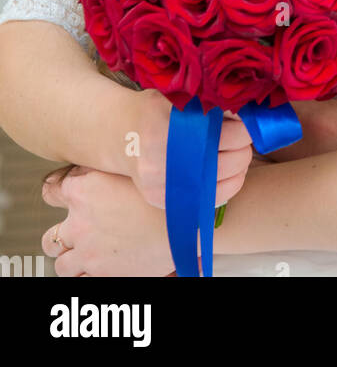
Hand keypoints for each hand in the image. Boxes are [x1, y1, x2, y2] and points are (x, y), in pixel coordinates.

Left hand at [42, 165, 174, 276]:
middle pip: (50, 236)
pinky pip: (78, 281)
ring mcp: (87, 253)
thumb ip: (105, 164)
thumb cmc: (163, 193)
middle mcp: (79, 224)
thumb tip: (94, 157)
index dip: (57, 191)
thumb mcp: (130, 166)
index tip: (62, 193)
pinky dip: (85, 275)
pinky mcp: (100, 275)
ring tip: (86, 252)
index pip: (50, 191)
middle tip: (76, 231)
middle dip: (61, 234)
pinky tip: (97, 266)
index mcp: (82, 191)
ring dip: (71, 258)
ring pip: (61, 264)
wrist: (185, 225)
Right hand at [126, 88, 252, 207]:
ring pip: (225, 180)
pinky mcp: (164, 200)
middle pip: (230, 158)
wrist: (120, 135)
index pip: (227, 132)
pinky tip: (231, 171)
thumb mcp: (176, 97)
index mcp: (169, 128)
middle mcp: (164, 160)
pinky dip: (230, 184)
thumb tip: (246, 109)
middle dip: (244, 144)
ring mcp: (163, 184)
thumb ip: (207, 102)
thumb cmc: (154, 110)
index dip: (244, 124)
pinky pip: (211, 199)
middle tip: (244, 133)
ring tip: (238, 150)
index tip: (246, 117)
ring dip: (240, 164)